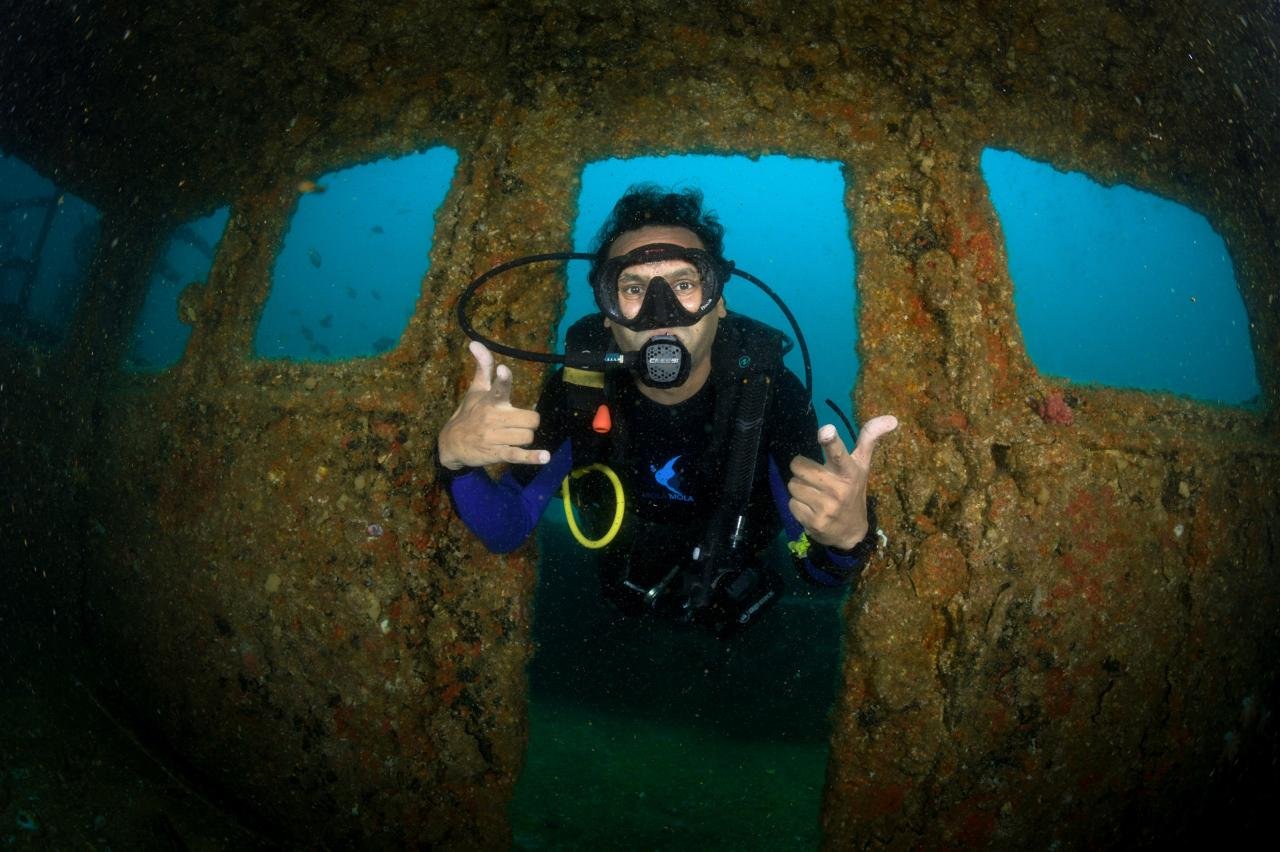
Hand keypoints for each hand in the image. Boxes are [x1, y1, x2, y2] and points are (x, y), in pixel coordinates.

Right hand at [437, 341, 549, 469]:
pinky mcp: (497, 454)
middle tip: (518, 422)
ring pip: (527, 436)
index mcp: (490, 400)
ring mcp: (495, 437)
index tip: (504, 370)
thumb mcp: (475, 389)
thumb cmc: (469, 412)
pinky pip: (518, 455)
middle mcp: (493, 418)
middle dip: (529, 421)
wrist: (452, 443)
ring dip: (525, 437)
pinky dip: (532, 457)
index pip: (498, 387)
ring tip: (513, 435)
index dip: (503, 379)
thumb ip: (482, 367)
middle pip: (530, 418)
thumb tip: (475, 342)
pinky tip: (545, 457)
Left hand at [787, 414, 898, 549]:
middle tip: (816, 478)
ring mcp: (827, 507)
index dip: (831, 441)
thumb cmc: (854, 491)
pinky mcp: (815, 522)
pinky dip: (798, 506)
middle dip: (802, 470)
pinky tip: (812, 509)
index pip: (838, 454)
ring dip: (800, 488)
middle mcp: (839, 489)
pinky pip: (792, 504)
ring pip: (793, 485)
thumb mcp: (862, 466)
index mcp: (850, 471)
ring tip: (815, 495)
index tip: (825, 431)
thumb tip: (892, 418)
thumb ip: (869, 439)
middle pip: (800, 466)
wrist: (851, 532)